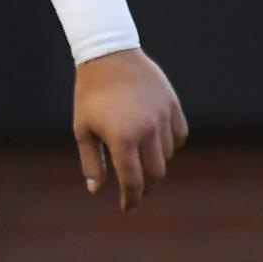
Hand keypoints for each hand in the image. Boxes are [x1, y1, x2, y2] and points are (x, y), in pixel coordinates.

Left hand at [72, 48, 186, 209]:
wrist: (108, 54)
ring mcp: (163, 117)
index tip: (128, 207)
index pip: (133, 181)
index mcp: (121, 138)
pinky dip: (170, 145)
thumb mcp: (83, 127)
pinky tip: (156, 143)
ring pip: (167, 155)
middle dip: (147, 186)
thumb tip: (96, 191)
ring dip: (155, 162)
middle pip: (156, 174)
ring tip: (140, 158)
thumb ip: (91, 161)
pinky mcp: (173, 106)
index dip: (131, 199)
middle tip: (137, 189)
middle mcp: (147, 130)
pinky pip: (179, 136)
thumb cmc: (90, 93)